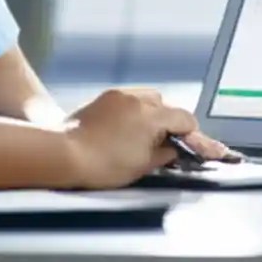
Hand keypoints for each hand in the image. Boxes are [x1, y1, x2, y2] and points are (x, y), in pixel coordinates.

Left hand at [62, 88, 234, 188]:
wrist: (64, 153)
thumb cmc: (102, 164)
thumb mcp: (142, 165)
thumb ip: (164, 153)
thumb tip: (173, 149)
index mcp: (152, 115)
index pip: (185, 119)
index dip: (193, 136)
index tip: (197, 147)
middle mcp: (137, 98)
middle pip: (166, 106)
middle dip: (171, 123)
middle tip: (169, 144)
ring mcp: (119, 95)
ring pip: (147, 100)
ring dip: (152, 115)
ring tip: (146, 137)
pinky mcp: (103, 98)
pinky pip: (128, 101)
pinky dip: (134, 112)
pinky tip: (128, 130)